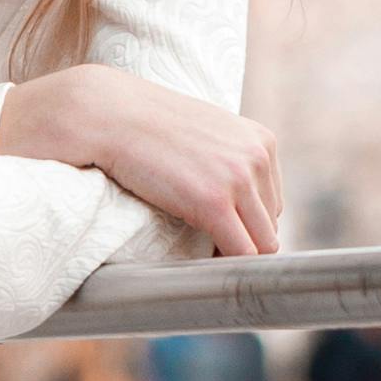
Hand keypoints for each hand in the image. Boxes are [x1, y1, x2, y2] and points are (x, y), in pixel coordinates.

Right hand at [0, 66, 281, 259]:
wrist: (109, 113)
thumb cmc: (147, 126)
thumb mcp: (203, 137)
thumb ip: (226, 163)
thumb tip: (233, 208)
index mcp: (261, 141)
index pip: (271, 201)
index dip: (246, 224)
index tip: (220, 234)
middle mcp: (258, 158)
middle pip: (269, 225)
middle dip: (243, 241)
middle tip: (208, 251)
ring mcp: (239, 179)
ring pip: (261, 244)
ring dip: (233, 256)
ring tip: (200, 255)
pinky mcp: (214, 202)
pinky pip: (240, 253)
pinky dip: (224, 267)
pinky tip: (200, 264)